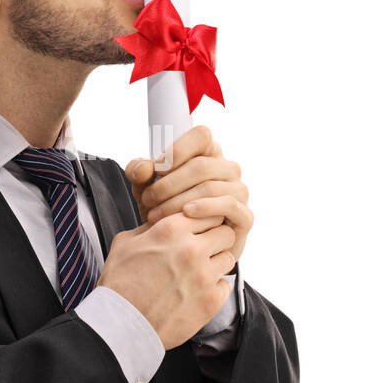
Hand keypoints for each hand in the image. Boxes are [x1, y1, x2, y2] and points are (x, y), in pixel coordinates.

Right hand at [96, 212, 237, 349]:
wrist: (121, 325)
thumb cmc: (119, 283)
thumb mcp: (126, 243)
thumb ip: (150, 227)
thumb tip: (166, 221)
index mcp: (171, 229)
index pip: (208, 212)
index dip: (203, 221)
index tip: (198, 230)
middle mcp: (191, 249)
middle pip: (226, 232)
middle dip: (216, 238)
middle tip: (203, 249)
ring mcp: (204, 275)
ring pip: (229, 257)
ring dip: (217, 262)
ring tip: (199, 272)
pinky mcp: (211, 300)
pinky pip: (226, 284)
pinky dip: (215, 287)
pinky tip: (197, 291)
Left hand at [124, 125, 251, 270]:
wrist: (180, 246)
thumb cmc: (164, 208)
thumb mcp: (144, 187)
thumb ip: (139, 172)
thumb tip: (145, 167)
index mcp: (208, 152)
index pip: (200, 135)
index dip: (177, 150)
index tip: (156, 169)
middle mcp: (227, 168)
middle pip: (201, 166)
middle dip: (169, 183)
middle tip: (148, 198)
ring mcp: (239, 191)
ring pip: (210, 187)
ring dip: (178, 201)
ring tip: (156, 214)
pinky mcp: (244, 215)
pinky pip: (229, 205)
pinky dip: (206, 208)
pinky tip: (186, 213)